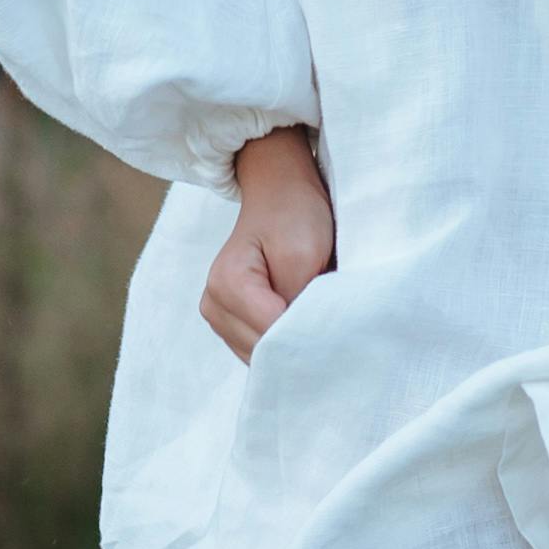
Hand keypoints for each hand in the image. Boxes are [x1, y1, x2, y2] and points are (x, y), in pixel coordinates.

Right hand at [201, 127, 333, 360]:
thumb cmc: (293, 214)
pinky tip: (300, 321)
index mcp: (227, 286)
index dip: (306, 336)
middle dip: (299, 342)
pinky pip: (261, 350)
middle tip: (330, 322)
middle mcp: (213, 306)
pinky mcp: (231, 323)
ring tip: (313, 315)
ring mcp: (219, 317)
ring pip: (262, 357)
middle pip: (264, 352)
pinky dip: (283, 342)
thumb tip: (302, 346)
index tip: (334, 324)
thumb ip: (297, 304)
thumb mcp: (303, 254)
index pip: (271, 337)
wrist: (280, 191)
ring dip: (291, 344)